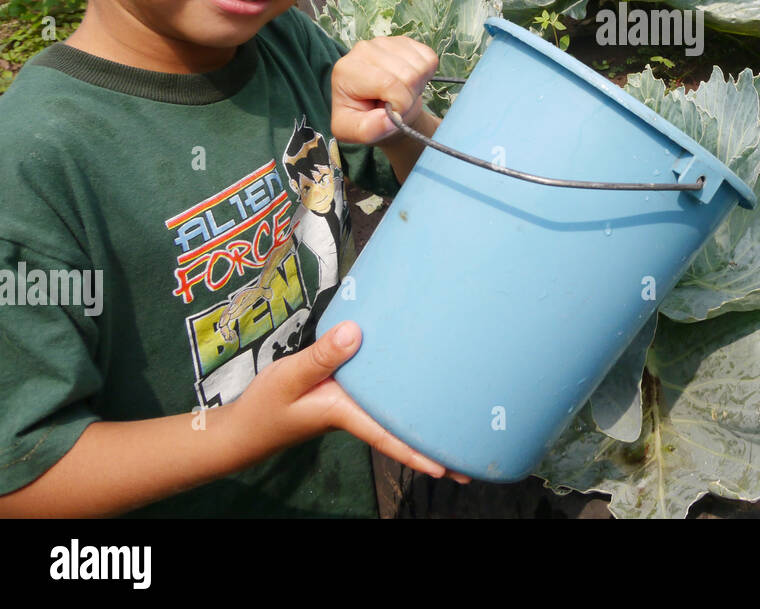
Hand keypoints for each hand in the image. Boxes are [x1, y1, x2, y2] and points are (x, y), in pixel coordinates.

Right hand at [233, 320, 470, 483]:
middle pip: (402, 431)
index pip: (388, 437)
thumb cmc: (265, 406)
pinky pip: (382, 401)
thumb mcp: (289, 378)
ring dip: (423, 422)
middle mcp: (357, 414)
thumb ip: (320, 356)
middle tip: (473, 455)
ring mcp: (354, 409)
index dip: (417, 451)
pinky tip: (416, 392)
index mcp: (346, 414)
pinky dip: (401, 401)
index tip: (446, 466)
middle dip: (434, 445)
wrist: (245, 427)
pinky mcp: (347, 399)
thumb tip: (356, 332)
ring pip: (395, 417)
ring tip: (460, 425)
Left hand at [332, 36, 439, 145]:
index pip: (388, 84)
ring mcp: (385, 42)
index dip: (399, 104)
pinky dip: (426, 74)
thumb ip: (368, 130)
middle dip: (409, 97)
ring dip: (417, 86)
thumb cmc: (363, 118)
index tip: (391, 113)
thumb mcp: (353, 132)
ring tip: (401, 93)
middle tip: (395, 104)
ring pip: (420, 66)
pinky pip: (429, 57)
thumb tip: (390, 118)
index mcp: (347, 70)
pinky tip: (410, 81)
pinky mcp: (403, 41)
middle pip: (408, 75)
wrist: (376, 109)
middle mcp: (364, 49)